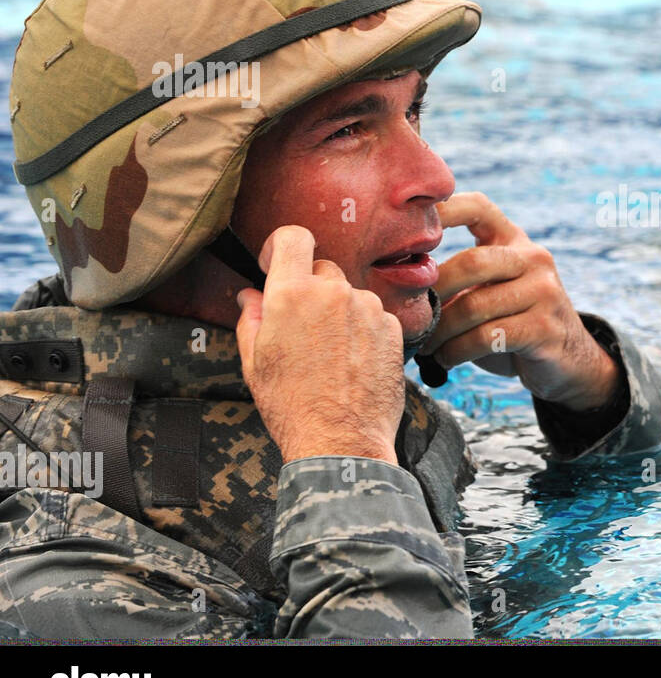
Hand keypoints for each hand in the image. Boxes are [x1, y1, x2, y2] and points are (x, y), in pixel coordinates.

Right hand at [235, 225, 405, 463]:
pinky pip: (373, 316)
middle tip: (302, 327)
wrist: (341, 440)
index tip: (278, 265)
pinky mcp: (392, 328)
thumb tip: (250, 295)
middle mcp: (334, 292)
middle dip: (310, 289)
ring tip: (330, 354)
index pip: (293, 237)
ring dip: (339, 312)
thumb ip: (252, 318)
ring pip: (349, 294)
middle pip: (322, 269)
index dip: (283, 246)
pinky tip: (352, 362)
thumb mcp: (255, 362)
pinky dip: (362, 330)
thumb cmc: (291, 405)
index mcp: (292, 294)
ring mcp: (368, 308)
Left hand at [424, 192, 619, 410]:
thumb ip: (458, 280)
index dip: (442, 209)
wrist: (567, 362)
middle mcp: (533, 259)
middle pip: (472, 262)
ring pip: (476, 306)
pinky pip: (487, 337)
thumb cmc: (511, 324)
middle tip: (408, 314)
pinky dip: (457, 351)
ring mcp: (544, 292)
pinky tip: (445, 359)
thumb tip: (396, 283)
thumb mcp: (489, 291)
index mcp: (514, 240)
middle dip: (433, 290)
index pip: (478, 207)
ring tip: (424, 345)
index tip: (405, 224)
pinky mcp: (545, 328)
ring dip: (441, 331)